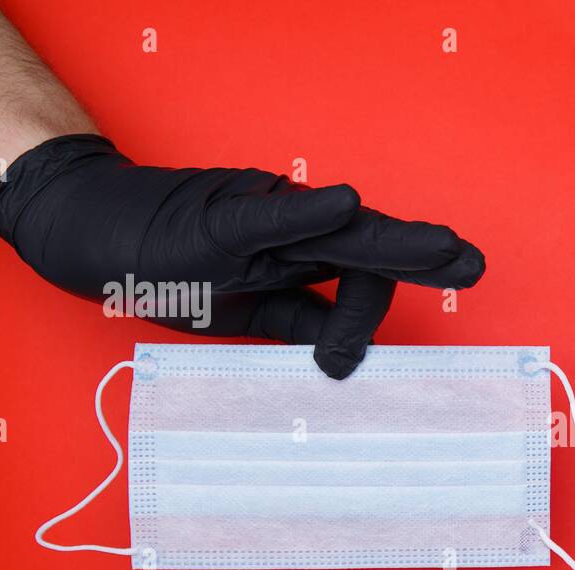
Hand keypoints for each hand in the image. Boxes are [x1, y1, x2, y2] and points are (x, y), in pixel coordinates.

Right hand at [0, 134, 484, 378]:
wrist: (103, 237)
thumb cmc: (178, 272)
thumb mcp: (252, 317)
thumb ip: (302, 326)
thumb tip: (350, 359)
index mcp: (305, 261)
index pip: (360, 282)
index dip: (380, 310)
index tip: (372, 351)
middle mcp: (297, 233)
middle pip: (370, 247)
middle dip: (425, 257)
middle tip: (471, 266)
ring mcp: (265, 219)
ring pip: (340, 231)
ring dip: (393, 239)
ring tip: (441, 247)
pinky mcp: (226, 216)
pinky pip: (273, 217)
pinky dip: (311, 213)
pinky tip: (346, 204)